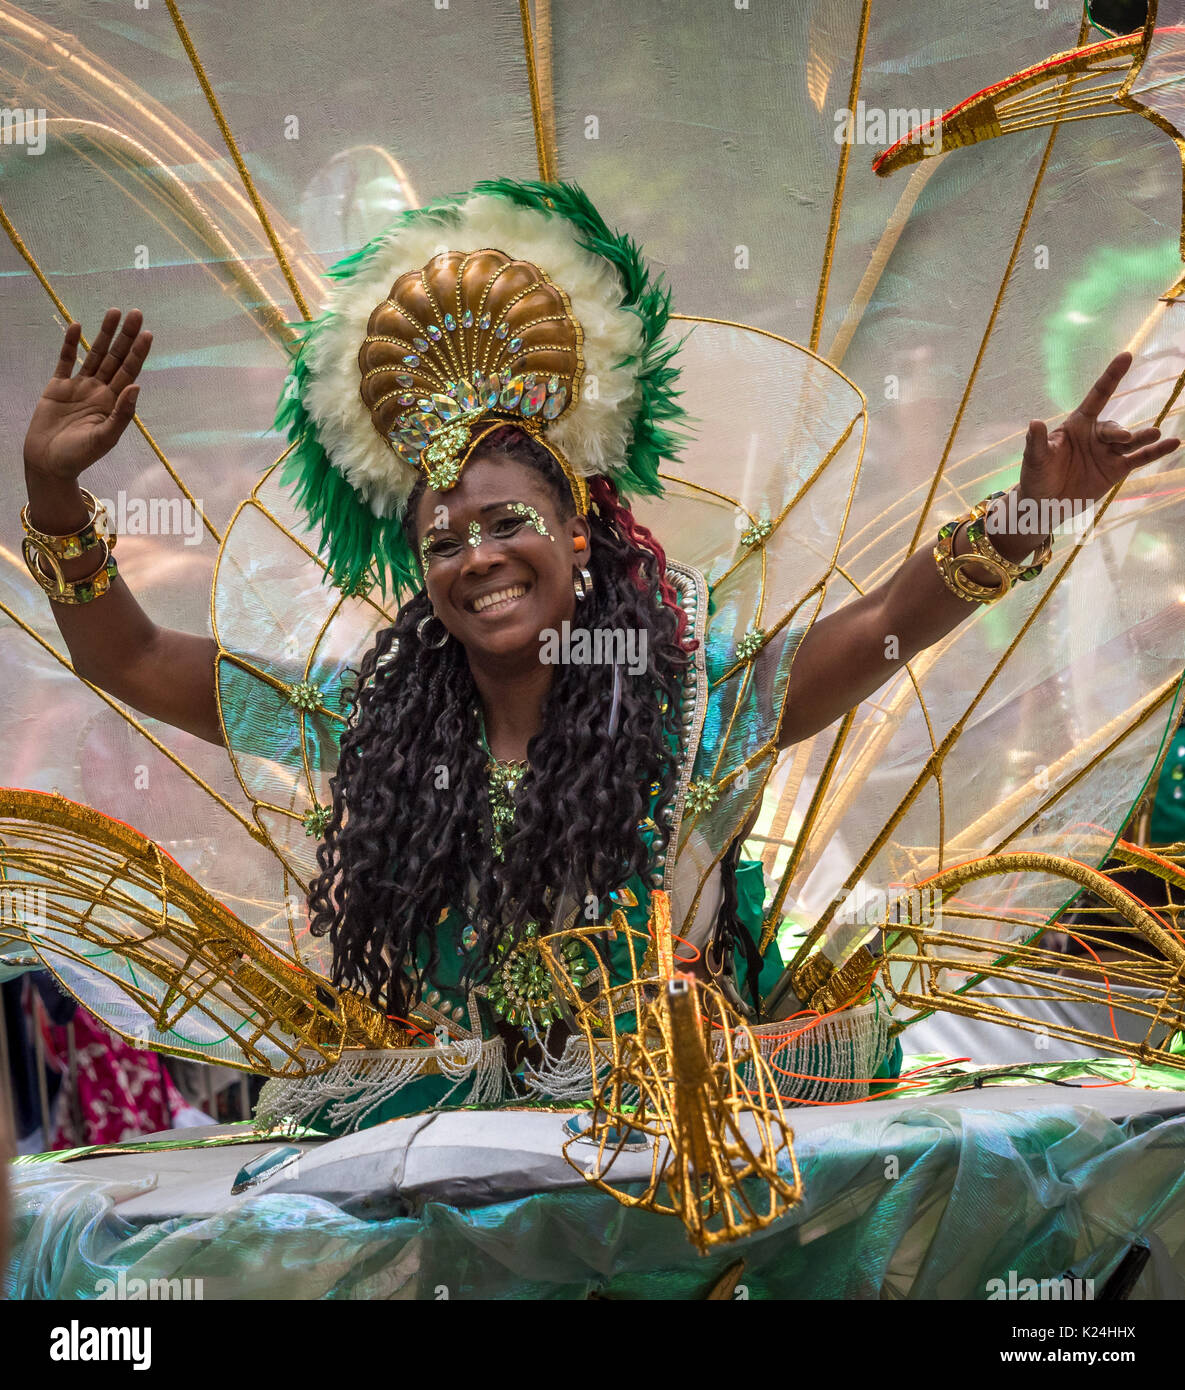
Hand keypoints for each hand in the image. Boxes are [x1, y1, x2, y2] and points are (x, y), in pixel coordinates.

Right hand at [23, 309, 152, 479]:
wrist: (48, 462)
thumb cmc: (79, 456)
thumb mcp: (105, 437)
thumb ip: (121, 413)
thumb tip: (136, 386)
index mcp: (113, 403)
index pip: (130, 372)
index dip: (138, 353)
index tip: (148, 333)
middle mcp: (99, 391)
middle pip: (115, 357)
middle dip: (125, 336)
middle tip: (136, 313)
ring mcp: (79, 387)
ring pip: (94, 354)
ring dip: (103, 334)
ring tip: (114, 312)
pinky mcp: (57, 387)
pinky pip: (65, 361)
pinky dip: (70, 344)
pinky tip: (77, 327)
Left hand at [1018, 350, 1179, 521]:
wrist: (1045, 503)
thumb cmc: (1037, 475)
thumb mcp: (1035, 458)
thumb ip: (1038, 442)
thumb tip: (1034, 423)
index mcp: (1077, 424)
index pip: (1097, 396)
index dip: (1111, 377)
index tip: (1126, 356)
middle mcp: (1096, 435)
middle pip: (1112, 427)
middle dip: (1117, 432)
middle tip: (1121, 437)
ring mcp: (1108, 452)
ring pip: (1130, 441)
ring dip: (1142, 437)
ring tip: (1154, 434)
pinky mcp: (1117, 469)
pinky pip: (1139, 458)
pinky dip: (1156, 452)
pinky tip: (1174, 443)